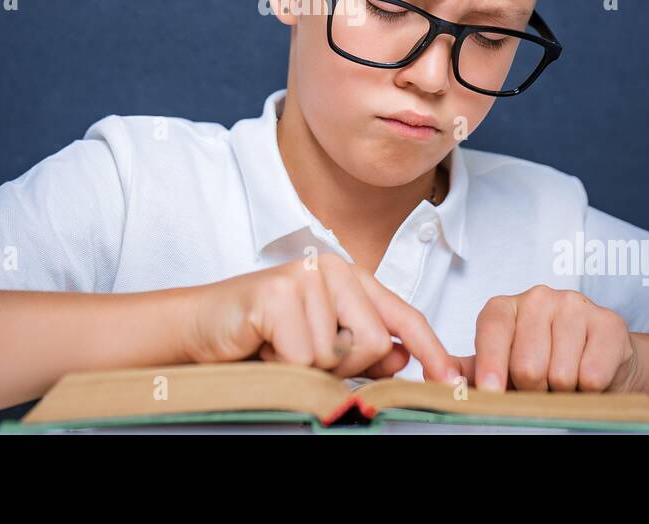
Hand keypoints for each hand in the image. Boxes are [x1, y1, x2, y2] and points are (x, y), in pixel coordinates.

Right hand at [184, 251, 459, 381]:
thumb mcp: (322, 347)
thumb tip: (403, 357)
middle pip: (376, 342)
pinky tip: (263, 346)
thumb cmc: (262, 337)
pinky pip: (305, 357)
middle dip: (342, 366)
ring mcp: (307, 276)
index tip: (448, 380)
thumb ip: (365, 350)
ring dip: (306, 366)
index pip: (405, 315)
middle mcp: (333, 268)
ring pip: (339, 354)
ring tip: (278, 346)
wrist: (201, 327)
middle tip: (302, 353)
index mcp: (351, 279)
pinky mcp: (279, 292)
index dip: (430, 350)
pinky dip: (283, 367)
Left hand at [457, 285, 638, 392]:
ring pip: (560, 374)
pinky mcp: (609, 322)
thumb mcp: (502, 365)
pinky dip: (589, 389)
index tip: (491, 391)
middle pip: (527, 365)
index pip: (492, 331)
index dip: (491, 366)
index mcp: (505, 307)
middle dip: (533, 389)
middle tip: (540, 384)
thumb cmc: (543, 361)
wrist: (599, 359)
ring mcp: (575, 305)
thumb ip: (471, 370)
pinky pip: (591, 375)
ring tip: (564, 378)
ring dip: (562, 390)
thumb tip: (437, 377)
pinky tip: (587, 373)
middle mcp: (538, 297)